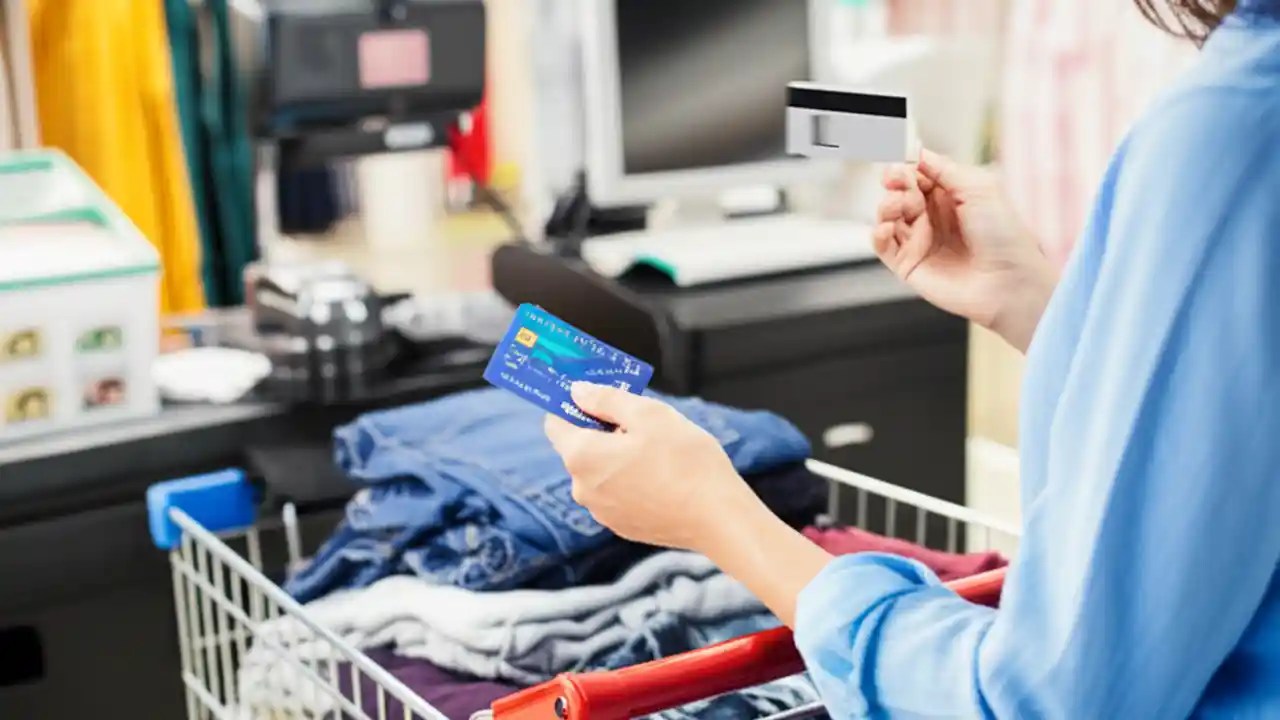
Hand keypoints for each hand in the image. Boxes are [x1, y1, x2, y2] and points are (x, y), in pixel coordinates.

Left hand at [544, 383, 760, 552]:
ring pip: (600, 471)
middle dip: (603, 430)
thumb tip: (576, 392)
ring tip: (657, 450)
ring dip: (618, 456)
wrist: (718, 518)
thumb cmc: (686, 461)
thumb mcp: (648, 414)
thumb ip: (606, 399)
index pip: (555, 422)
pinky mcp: (622, 526)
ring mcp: (602, 512)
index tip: (594, 394)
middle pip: (580, 447)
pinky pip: (616, 493)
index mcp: (582, 456)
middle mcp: (583, 488)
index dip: (572, 404)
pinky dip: (630, 480)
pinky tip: (661, 476)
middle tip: (640, 419)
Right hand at [874, 149, 1057, 351]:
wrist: (1008, 282)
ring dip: (887, 205)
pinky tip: (886, 227)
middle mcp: (933, 217)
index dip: (907, 166)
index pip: (919, 174)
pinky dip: (878, 233)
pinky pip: (883, 246)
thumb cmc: (1003, 235)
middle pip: (900, 191)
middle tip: (897, 180)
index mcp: (952, 196)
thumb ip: (945, 168)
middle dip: (895, 182)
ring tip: (900, 205)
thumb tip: (918, 152)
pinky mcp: (908, 265)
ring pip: (887, 216)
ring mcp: (919, 241)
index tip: (900, 160)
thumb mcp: (979, 187)